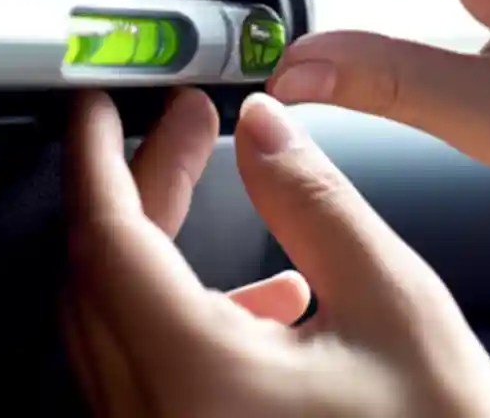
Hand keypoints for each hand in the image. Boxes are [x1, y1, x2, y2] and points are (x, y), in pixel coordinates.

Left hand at [63, 89, 489, 417]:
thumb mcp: (396, 311)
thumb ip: (315, 205)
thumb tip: (265, 130)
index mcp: (195, 382)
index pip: (108, 242)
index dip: (96, 159)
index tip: (94, 106)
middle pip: (104, 279)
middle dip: (135, 190)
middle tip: (178, 129)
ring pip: (118, 326)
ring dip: (153, 250)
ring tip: (212, 194)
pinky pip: (148, 375)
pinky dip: (180, 316)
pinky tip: (258, 300)